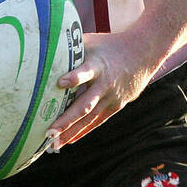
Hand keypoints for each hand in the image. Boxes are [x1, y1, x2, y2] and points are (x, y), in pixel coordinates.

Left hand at [48, 32, 156, 148]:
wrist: (142, 54)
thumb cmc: (109, 46)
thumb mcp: (91, 42)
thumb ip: (71, 49)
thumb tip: (44, 49)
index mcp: (97, 64)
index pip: (86, 71)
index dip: (74, 77)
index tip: (60, 83)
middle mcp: (105, 83)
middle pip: (85, 103)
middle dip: (66, 119)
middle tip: (49, 131)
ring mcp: (111, 97)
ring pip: (89, 117)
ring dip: (72, 131)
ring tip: (54, 144)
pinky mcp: (116, 105)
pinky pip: (97, 121)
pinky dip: (83, 131)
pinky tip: (69, 140)